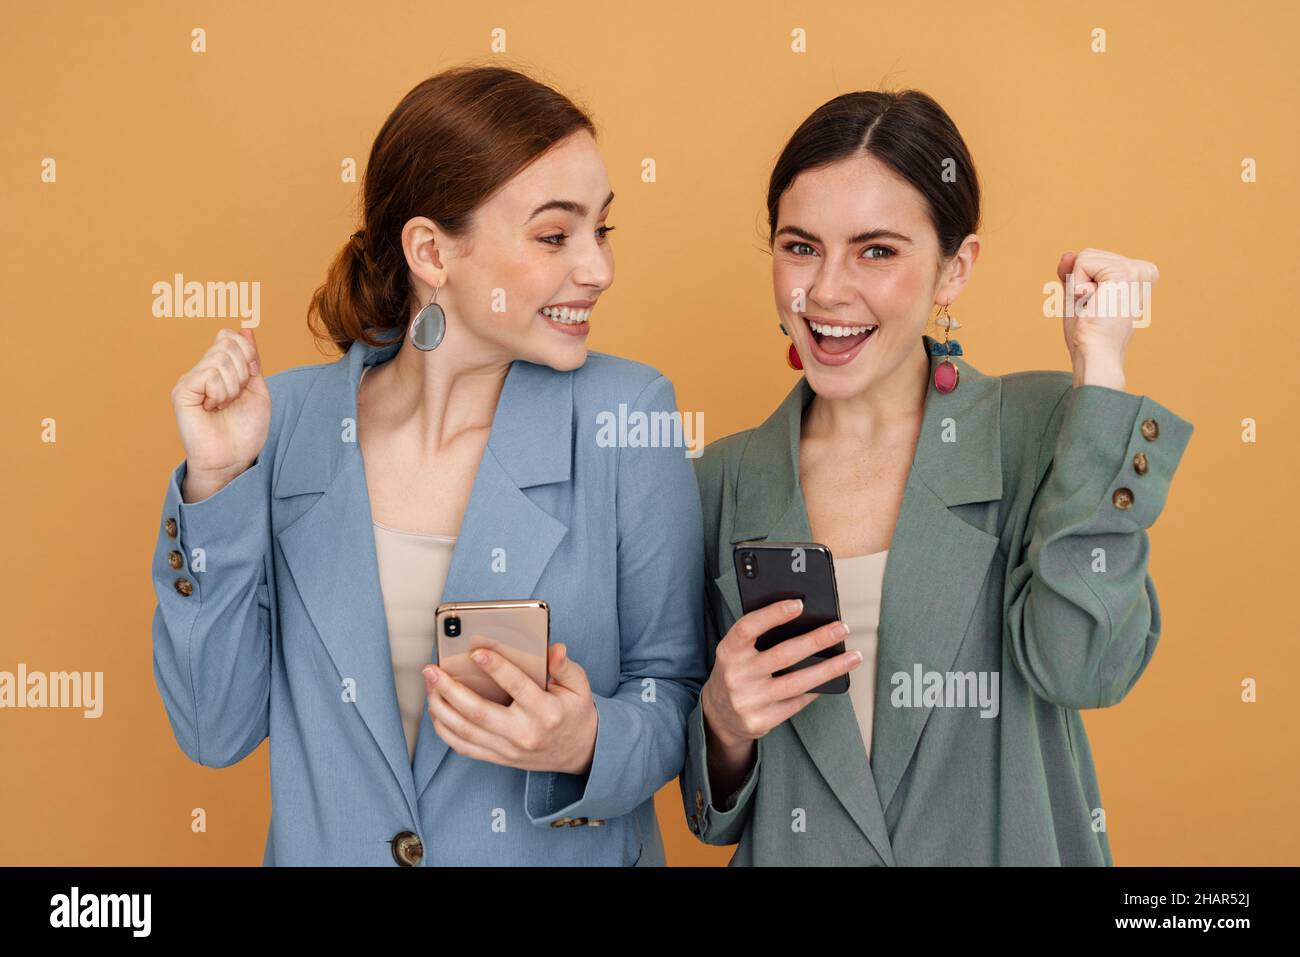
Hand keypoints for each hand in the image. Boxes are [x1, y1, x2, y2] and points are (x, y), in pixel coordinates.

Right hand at [171, 328, 270, 500]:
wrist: (234, 459)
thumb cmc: (245, 429)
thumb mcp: (257, 389)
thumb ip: (251, 359)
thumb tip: (246, 328)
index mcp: (219, 368)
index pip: (229, 336)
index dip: (247, 352)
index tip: (250, 377)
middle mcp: (202, 370)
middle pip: (227, 344)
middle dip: (243, 372)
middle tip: (236, 396)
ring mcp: (190, 380)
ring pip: (220, 359)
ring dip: (233, 386)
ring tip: (224, 405)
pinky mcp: (182, 391)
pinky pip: (208, 374)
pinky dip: (220, 392)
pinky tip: (213, 407)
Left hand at [422, 642, 598, 774]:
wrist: (579, 752)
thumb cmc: (575, 713)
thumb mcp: (579, 686)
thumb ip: (565, 667)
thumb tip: (555, 649)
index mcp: (546, 712)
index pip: (517, 687)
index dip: (496, 668)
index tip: (476, 651)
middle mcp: (524, 733)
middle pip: (478, 712)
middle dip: (450, 689)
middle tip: (432, 669)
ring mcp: (508, 749)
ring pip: (465, 730)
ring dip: (441, 707)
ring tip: (429, 685)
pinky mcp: (498, 758)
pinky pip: (464, 746)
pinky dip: (445, 730)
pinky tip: (436, 710)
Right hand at [701, 598, 859, 751]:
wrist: (718, 714)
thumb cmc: (736, 671)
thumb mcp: (737, 651)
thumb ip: (759, 637)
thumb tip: (803, 620)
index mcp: (728, 651)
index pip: (748, 628)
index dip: (773, 614)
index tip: (799, 604)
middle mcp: (737, 675)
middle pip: (783, 655)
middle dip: (817, 640)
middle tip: (841, 628)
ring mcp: (749, 700)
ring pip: (798, 682)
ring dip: (830, 668)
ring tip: (853, 657)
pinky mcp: (761, 720)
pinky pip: (797, 702)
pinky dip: (816, 689)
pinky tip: (832, 679)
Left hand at [1056, 248, 1158, 389]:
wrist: (1095, 353)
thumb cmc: (1087, 333)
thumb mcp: (1077, 296)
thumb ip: (1073, 273)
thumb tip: (1067, 253)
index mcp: (1138, 275)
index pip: (1093, 260)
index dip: (1081, 282)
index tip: (1095, 306)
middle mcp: (1143, 269)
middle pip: (1089, 254)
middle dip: (1078, 281)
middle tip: (1093, 308)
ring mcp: (1137, 269)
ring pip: (1084, 256)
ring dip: (1077, 285)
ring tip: (1095, 306)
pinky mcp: (1126, 271)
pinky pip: (1082, 262)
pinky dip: (1077, 285)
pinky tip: (1093, 303)